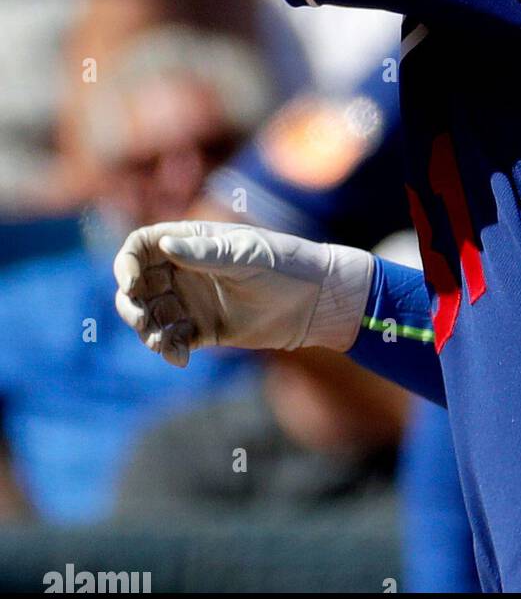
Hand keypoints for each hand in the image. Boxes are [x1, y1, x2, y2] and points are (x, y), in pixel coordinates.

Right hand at [114, 221, 374, 367]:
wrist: (316, 301)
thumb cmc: (285, 265)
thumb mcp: (246, 256)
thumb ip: (206, 253)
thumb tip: (164, 245)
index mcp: (193, 241)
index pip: (142, 246)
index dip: (126, 262)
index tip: (129, 282)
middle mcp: (186, 269)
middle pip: (138, 284)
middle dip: (131, 303)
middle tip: (143, 320)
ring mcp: (193, 300)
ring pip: (151, 315)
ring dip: (147, 330)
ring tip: (163, 342)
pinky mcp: (203, 329)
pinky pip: (173, 339)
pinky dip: (169, 348)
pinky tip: (181, 357)